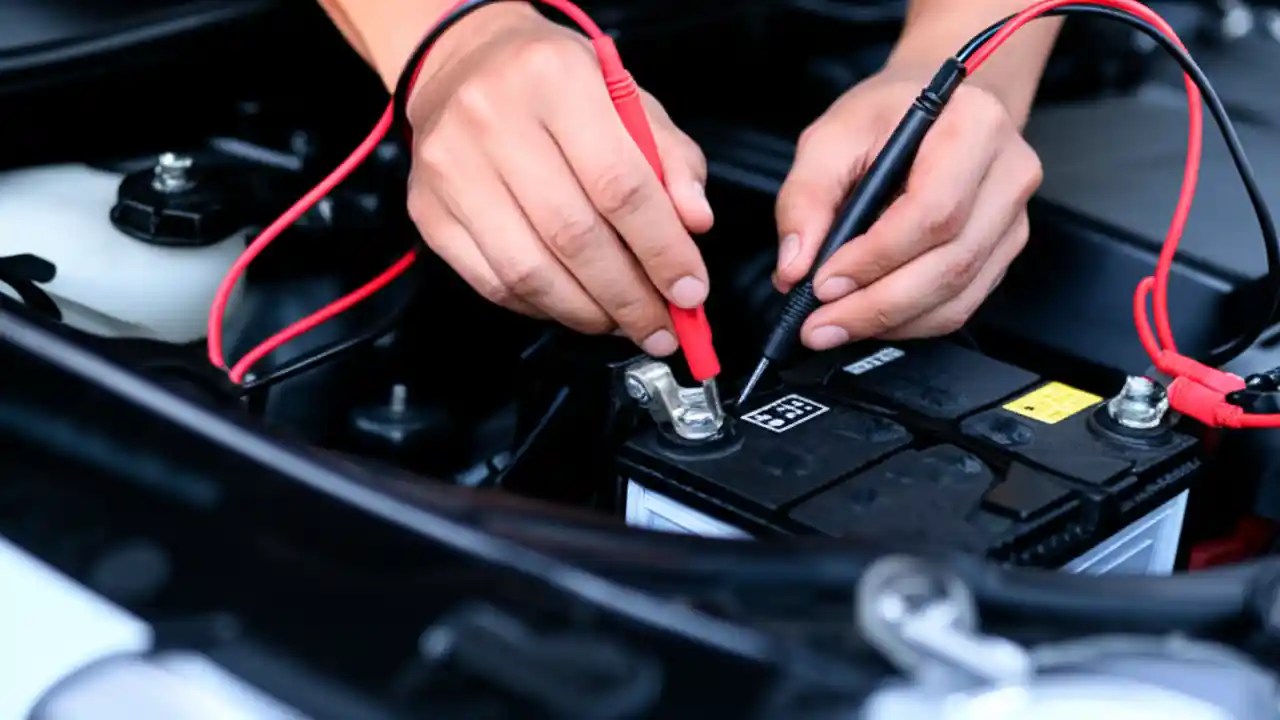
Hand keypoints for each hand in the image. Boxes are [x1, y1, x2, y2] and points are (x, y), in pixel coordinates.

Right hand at [405, 5, 712, 356]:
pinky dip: (543, 307)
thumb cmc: (554, 86)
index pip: (620, 185)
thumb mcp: (627, 99)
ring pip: (529, 271)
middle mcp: (493, 119)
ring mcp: (452, 168)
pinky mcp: (428, 210)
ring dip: (587, 312)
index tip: (690, 290)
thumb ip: (671, 160)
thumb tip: (694, 225)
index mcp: (555, 78)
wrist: (461, 65)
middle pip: (574, 236)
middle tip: (661, 326)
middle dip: (629, 296)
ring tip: (622, 321)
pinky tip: (573, 306)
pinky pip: (493, 282)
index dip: (662, 250)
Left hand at [774, 67, 1042, 349]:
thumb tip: (795, 267)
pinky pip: (962, 304)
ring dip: (891, 322)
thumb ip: (805, 197)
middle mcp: (1008, 174)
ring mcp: (1012, 217)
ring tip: (836, 327)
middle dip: (877, 305)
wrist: (934, 107)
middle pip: (950, 263)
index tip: (824, 283)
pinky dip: (910, 322)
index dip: (875, 258)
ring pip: (958, 294)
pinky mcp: (1003, 250)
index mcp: (973, 128)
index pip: (932, 212)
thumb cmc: (886, 115)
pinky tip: (871, 319)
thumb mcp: (830, 137)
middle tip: (821, 325)